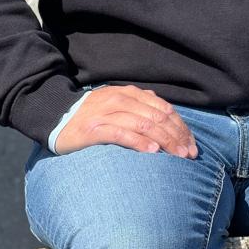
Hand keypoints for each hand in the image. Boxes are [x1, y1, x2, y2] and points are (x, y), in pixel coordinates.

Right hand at [55, 84, 198, 158]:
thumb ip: (141, 106)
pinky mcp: (94, 129)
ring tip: (177, 154)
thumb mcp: (119, 103)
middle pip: (157, 117)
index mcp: (130, 93)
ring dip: (164, 140)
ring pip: (143, 124)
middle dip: (177, 136)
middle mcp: (120, 99)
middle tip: (190, 154)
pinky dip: (139, 142)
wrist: (57, 116)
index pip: (163, 109)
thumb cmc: (93, 114)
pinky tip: (152, 151)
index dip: (181, 127)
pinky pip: (121, 133)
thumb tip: (168, 115)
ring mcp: (107, 113)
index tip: (192, 145)